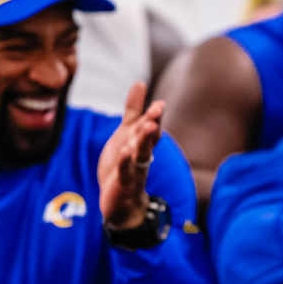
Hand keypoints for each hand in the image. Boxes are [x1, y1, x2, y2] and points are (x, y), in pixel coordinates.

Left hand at [98, 83, 163, 229]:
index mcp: (142, 142)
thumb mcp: (127, 133)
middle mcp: (142, 154)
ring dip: (145, 140)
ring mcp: (134, 169)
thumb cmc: (125, 163)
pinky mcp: (123, 182)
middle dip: (153, 124)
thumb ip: (134, 110)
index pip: (151, 126)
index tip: (159, 103)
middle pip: (149, 138)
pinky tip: (126, 151)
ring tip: (147, 127)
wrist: (123, 201)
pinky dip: (126, 161)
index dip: (154, 116)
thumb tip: (140, 82)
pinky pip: (126, 170)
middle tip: (158, 110)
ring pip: (142, 152)